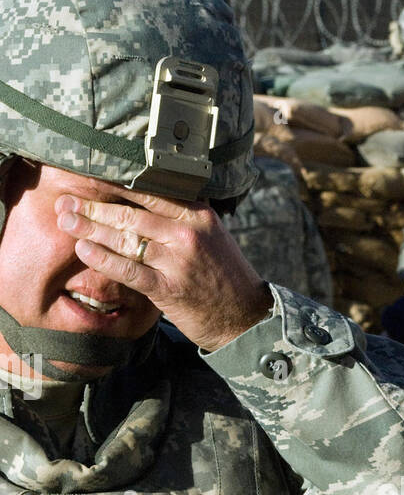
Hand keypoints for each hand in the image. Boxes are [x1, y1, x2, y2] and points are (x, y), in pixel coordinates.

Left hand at [54, 189, 272, 349]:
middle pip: (131, 214)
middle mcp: (188, 233)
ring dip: (91, 229)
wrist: (246, 317)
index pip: (149, 192)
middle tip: (65, 202)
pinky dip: (104, 259)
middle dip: (93, 207)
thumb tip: (146, 201)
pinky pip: (130, 270)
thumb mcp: (212, 237)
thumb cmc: (225, 277)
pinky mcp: (170, 289)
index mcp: (198, 215)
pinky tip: (83, 250)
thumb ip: (183, 218)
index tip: (89, 176)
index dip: (115, 184)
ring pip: (127, 239)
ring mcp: (179, 261)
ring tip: (66, 221)